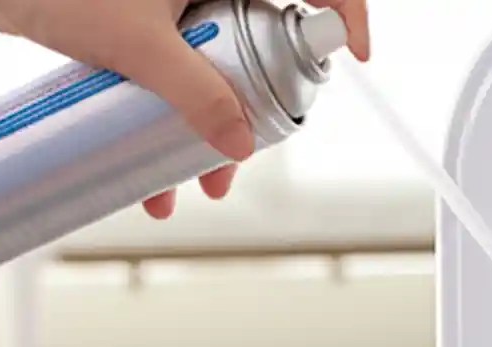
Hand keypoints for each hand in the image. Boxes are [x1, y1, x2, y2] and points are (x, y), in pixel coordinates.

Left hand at [0, 0, 370, 218]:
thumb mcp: (138, 45)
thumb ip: (196, 92)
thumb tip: (237, 143)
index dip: (343, 11)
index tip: (353, 54)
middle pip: (263, 42)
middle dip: (257, 111)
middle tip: (244, 155)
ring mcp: (177, 4)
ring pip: (219, 69)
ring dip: (209, 131)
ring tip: (189, 184)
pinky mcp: (146, 28)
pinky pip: (180, 77)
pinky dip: (172, 122)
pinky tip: (148, 171)